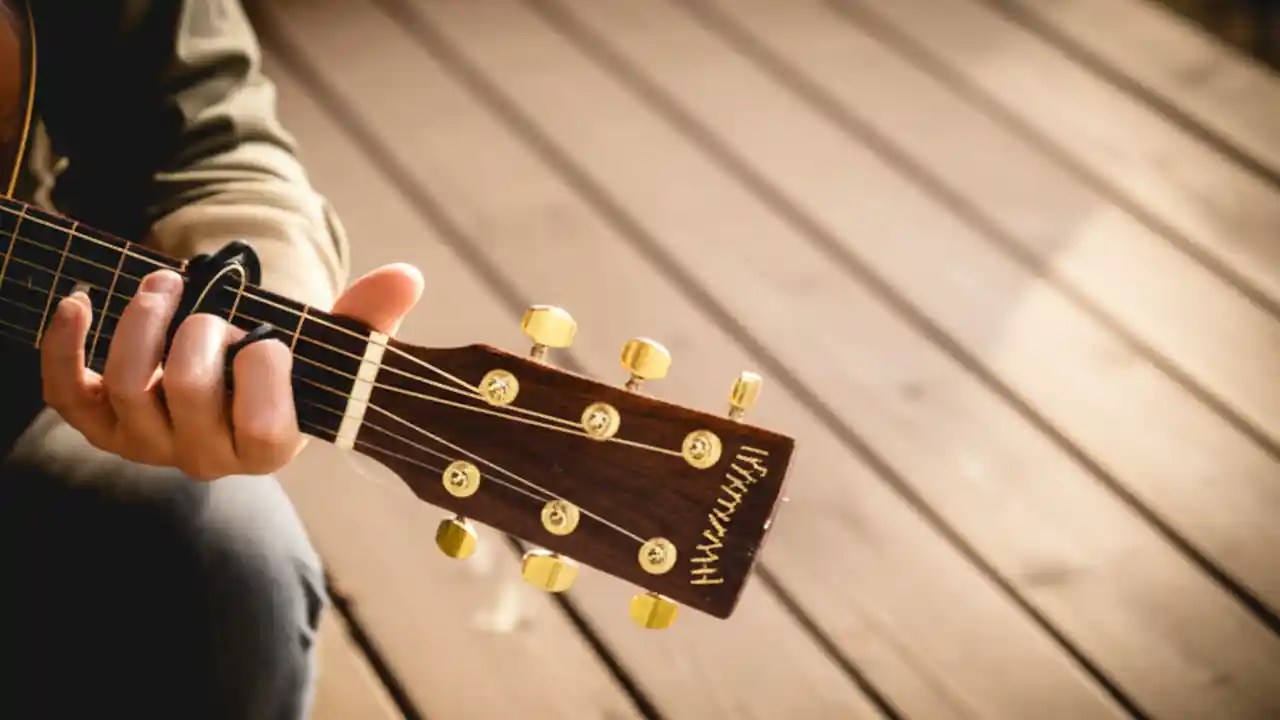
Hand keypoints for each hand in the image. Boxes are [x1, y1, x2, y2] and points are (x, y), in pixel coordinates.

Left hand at [40, 263, 423, 479]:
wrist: (225, 381)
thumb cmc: (285, 367)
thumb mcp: (331, 346)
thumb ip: (368, 318)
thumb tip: (406, 277)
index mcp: (268, 448)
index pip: (263, 431)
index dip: (262, 375)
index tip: (268, 339)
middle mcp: (204, 456)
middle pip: (189, 392)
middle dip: (199, 329)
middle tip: (210, 305)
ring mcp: (147, 441)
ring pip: (130, 384)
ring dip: (143, 320)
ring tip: (164, 286)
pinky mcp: (101, 421)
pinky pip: (67, 392)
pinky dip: (66, 343)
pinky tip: (79, 302)